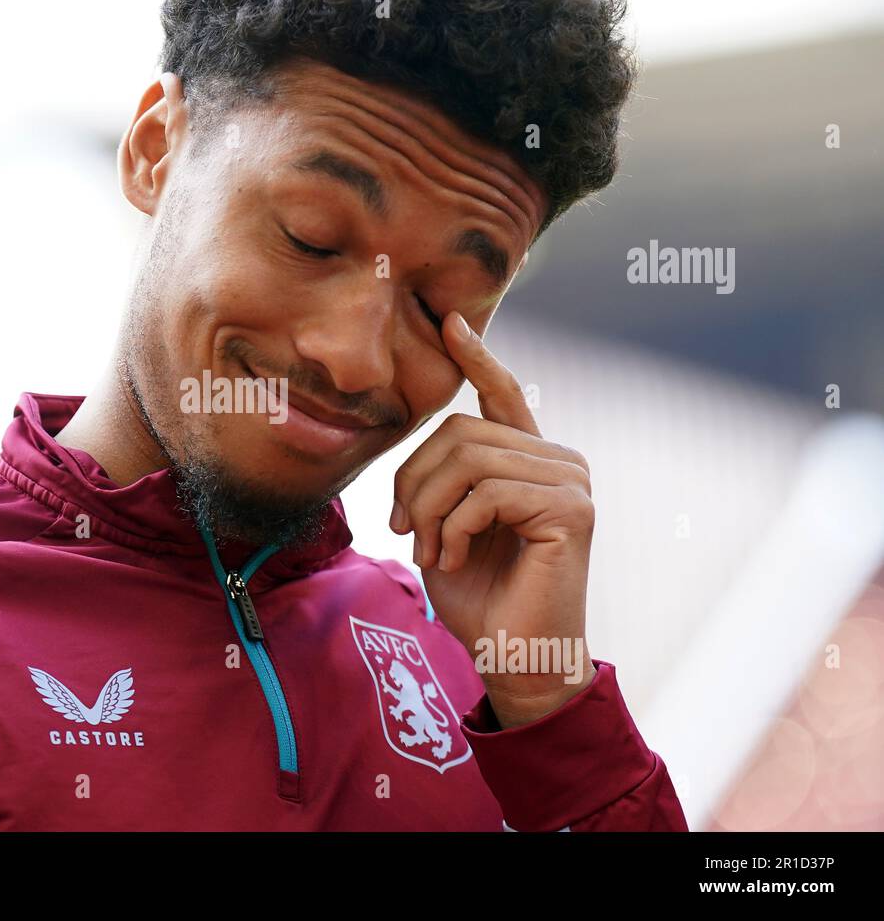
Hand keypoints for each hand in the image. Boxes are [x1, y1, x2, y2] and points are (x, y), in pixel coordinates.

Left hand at [390, 311, 595, 727]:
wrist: (511, 654)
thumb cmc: (477, 594)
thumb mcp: (444, 524)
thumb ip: (442, 478)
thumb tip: (424, 438)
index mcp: (529, 460)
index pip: (502, 395)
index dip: (477, 358)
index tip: (449, 322)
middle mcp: (558, 461)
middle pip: (460, 432)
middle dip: (415, 480)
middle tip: (404, 529)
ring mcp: (571, 481)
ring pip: (469, 460)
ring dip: (431, 510)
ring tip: (430, 550)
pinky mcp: (572, 508)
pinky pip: (487, 492)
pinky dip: (453, 527)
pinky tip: (452, 557)